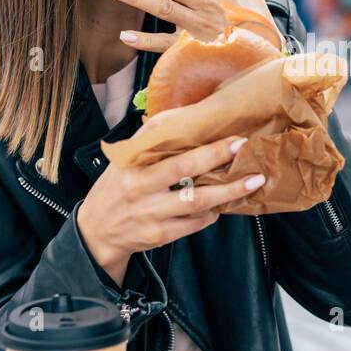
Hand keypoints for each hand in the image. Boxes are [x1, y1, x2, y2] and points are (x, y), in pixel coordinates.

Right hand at [77, 127, 266, 279]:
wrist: (97, 232)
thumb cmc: (118, 188)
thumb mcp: (125, 160)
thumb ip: (153, 139)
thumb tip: (190, 115)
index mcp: (131, 163)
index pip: (165, 143)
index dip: (197, 137)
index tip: (227, 132)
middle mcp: (138, 186)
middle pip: (184, 169)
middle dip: (217, 157)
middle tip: (244, 148)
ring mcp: (149, 213)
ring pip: (197, 201)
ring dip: (228, 191)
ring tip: (253, 181)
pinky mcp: (159, 235)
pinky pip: (195, 223)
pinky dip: (212, 212)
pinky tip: (224, 204)